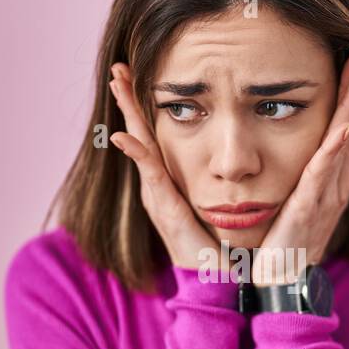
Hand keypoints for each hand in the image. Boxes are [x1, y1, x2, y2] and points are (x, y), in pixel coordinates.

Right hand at [108, 63, 218, 270]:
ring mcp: (158, 197)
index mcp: (169, 181)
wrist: (216, 280)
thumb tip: (231, 155)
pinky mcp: (165, 210)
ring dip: (127, 114)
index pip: (153, 135)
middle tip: (117, 68)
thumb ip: (217, 180)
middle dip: (127, 100)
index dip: (142, 105)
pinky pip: (151, 175)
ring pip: (139, 146)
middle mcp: (158, 186)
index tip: (135, 73)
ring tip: (117, 85)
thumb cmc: (220, 244)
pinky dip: (137, 154)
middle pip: (139, 133)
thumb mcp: (217, 203)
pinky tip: (124, 135)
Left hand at [252, 51, 348, 284]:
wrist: (281, 283)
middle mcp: (336, 185)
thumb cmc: (285, 242)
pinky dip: (333, 150)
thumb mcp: (294, 199)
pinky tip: (342, 128)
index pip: (343, 130)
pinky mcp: (309, 210)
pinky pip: (322, 175)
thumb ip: (297, 173)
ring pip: (341, 145)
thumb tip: (290, 145)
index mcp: (331, 180)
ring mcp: (326, 197)